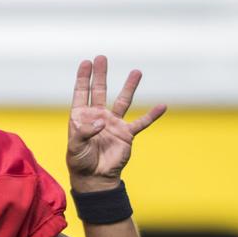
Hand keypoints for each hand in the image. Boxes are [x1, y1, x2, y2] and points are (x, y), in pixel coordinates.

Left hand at [67, 55, 165, 190]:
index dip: (84, 77)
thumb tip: (102, 121)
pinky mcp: (126, 134)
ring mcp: (113, 123)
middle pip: (100, 90)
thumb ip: (85, 132)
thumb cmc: (80, 162)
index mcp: (82, 116)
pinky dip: (152, 115)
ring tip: (136, 72)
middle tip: (102, 57)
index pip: (82, 92)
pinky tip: (161, 106)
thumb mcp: (75, 147)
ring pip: (123, 101)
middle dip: (101, 74)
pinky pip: (141, 122)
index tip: (86, 62)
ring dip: (129, 87)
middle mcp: (98, 116)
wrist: (95, 178)